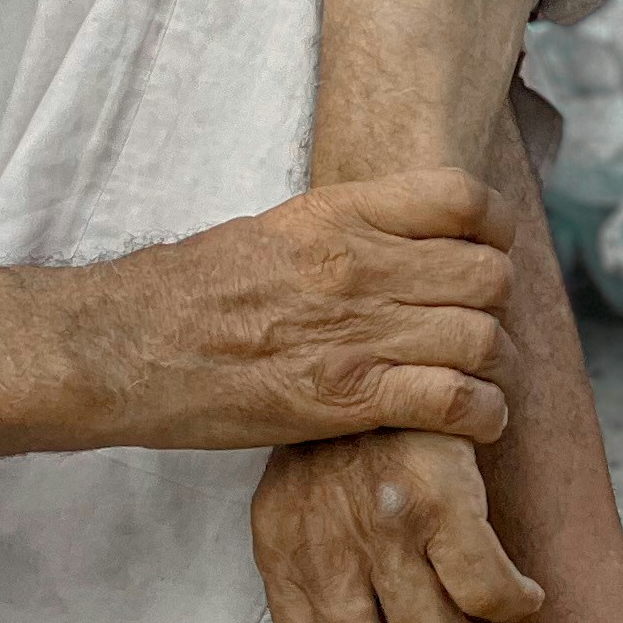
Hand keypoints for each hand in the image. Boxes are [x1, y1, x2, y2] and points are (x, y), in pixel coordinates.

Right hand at [107, 172, 518, 455]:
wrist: (124, 346)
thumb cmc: (189, 293)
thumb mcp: (273, 232)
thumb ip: (345, 232)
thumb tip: (402, 244)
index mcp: (338, 214)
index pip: (464, 199)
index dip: (496, 229)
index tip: (488, 254)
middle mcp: (356, 265)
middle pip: (488, 274)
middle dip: (499, 307)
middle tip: (482, 331)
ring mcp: (355, 333)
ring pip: (483, 338)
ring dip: (498, 368)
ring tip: (484, 385)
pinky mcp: (347, 400)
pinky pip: (455, 402)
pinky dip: (482, 416)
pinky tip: (471, 423)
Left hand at [254, 430, 539, 622]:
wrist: (386, 322)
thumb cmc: (358, 415)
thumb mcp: (310, 484)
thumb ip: (327, 557)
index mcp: (278, 542)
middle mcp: (319, 541)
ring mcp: (377, 521)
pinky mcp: (436, 497)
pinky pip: (488, 591)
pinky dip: (515, 607)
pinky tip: (526, 596)